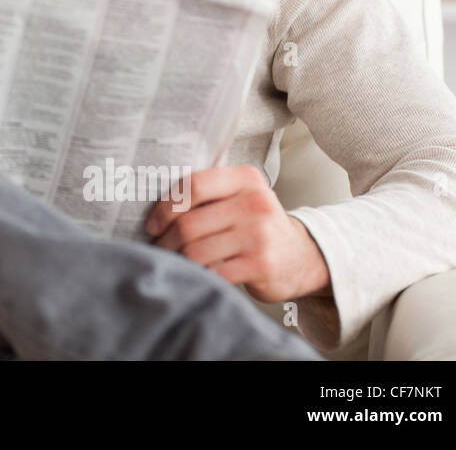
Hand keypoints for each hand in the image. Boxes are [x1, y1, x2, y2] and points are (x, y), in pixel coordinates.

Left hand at [144, 164, 331, 303]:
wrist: (302, 257)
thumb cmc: (257, 225)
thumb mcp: (241, 197)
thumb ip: (208, 193)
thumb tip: (153, 205)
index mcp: (246, 179)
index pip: (194, 186)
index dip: (165, 207)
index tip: (153, 224)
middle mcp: (255, 204)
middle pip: (189, 224)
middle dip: (165, 240)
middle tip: (159, 249)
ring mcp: (260, 235)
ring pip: (196, 251)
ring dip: (178, 260)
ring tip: (173, 261)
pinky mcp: (261, 265)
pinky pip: (213, 272)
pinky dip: (198, 275)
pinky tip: (196, 274)